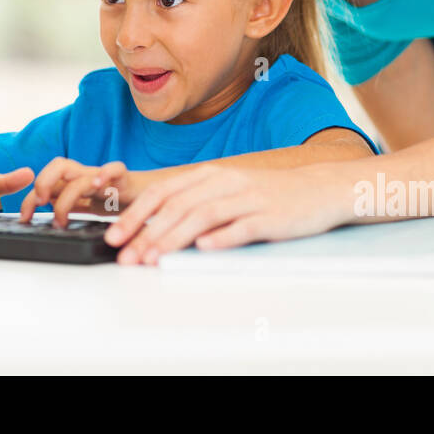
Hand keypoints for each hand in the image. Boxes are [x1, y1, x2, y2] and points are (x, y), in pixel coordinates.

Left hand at [19, 158, 133, 226]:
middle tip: (41, 205)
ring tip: (62, 219)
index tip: (25, 218)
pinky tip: (99, 186)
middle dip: (43, 183)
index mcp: (76, 183)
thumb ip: (73, 206)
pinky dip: (107, 174)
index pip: (47, 181)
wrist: (152, 194)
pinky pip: (116, 169)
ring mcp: (105, 178)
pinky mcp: (125, 179)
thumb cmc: (120, 200)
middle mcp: (87, 177)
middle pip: (58, 166)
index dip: (30, 198)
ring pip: (79, 173)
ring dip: (66, 196)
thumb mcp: (90, 206)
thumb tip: (50, 214)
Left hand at [102, 164, 348, 264]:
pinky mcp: (270, 216)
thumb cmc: (267, 195)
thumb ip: (194, 203)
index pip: (162, 193)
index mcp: (209, 175)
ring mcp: (248, 198)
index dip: (135, 215)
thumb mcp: (227, 191)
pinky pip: (242, 227)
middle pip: (177, 206)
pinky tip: (203, 249)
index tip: (115, 238)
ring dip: (174, 239)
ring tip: (153, 258)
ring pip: (203, 216)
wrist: (318, 189)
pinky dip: (221, 237)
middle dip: (146, 233)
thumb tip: (153, 229)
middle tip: (126, 257)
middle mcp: (225, 183)